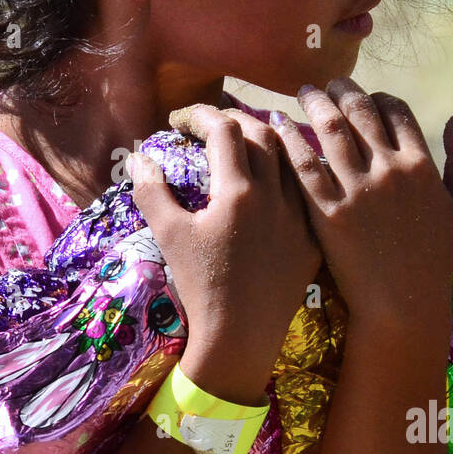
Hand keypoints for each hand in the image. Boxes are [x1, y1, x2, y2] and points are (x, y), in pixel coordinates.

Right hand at [128, 105, 323, 401]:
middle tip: (211, 125)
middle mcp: (275, 196)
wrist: (239, 338)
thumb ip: (152, 190)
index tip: (180, 120)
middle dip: (234, 120)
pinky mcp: (313, 240)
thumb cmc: (199, 286)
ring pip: (291, 160)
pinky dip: (287, 177)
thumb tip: (139, 156)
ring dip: (267, 142)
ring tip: (245, 142)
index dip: (200, 115)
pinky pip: (306, 195)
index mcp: (237, 191)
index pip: (223, 129)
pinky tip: (275, 182)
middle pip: (262, 134)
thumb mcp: (169, 235)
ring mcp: (300, 218)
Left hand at [269, 78, 452, 328]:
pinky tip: (279, 126)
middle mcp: (390, 171)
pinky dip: (290, 139)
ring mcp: (358, 191)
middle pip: (360, 112)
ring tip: (304, 94)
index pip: (396, 111)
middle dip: (341, 90)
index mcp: (422, 166)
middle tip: (325, 84)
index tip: (364, 97)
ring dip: (315, 104)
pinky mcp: (328, 212)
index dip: (377, 98)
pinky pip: (304, 164)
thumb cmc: (434, 260)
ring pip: (330, 129)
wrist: (401, 304)